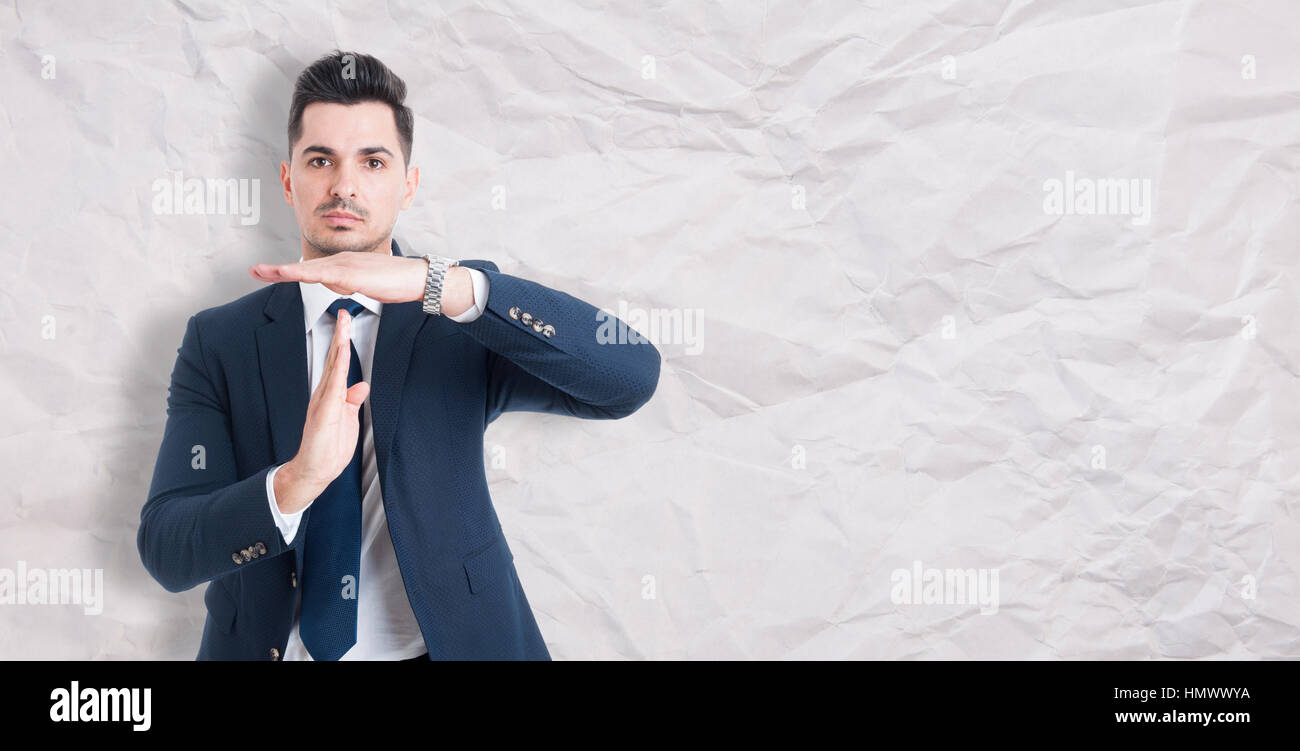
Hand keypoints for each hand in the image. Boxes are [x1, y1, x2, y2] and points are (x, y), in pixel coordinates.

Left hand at [248, 252, 427, 302]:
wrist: (417, 278)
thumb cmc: (395, 282)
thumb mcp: (364, 284)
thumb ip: (347, 284)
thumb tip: (334, 286)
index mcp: (342, 264)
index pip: (310, 268)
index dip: (286, 270)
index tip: (266, 271)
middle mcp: (340, 260)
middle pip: (303, 266)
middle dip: (276, 269)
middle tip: (253, 271)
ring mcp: (346, 265)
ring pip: (309, 269)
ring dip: (284, 271)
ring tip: (262, 271)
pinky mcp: (352, 273)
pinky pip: (323, 274)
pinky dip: (304, 273)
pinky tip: (290, 274)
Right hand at [274, 308, 369, 513]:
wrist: (315, 470)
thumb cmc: (329, 447)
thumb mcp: (348, 419)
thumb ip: (352, 401)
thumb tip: (361, 385)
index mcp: (331, 394)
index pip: (338, 363)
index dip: (343, 342)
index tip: (348, 323)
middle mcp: (325, 392)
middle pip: (334, 357)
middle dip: (340, 334)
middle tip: (345, 311)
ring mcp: (323, 400)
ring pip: (333, 365)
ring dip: (339, 343)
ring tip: (344, 323)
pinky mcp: (325, 410)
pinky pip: (333, 383)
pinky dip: (338, 366)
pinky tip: (342, 352)